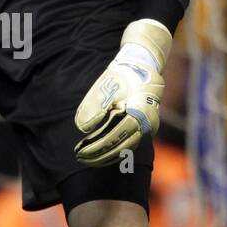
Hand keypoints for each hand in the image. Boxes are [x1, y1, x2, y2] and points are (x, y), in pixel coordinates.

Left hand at [73, 18, 171, 166]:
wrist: (141, 67)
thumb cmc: (122, 76)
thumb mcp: (106, 86)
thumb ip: (94, 106)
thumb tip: (84, 129)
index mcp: (140, 112)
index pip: (116, 135)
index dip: (98, 146)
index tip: (81, 150)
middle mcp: (147, 123)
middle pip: (121, 146)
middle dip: (99, 154)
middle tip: (79, 157)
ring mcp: (147, 128)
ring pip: (125, 149)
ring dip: (105, 156)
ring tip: (85, 158)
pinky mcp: (143, 129)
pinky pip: (128, 145)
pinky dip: (113, 151)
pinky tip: (98, 155)